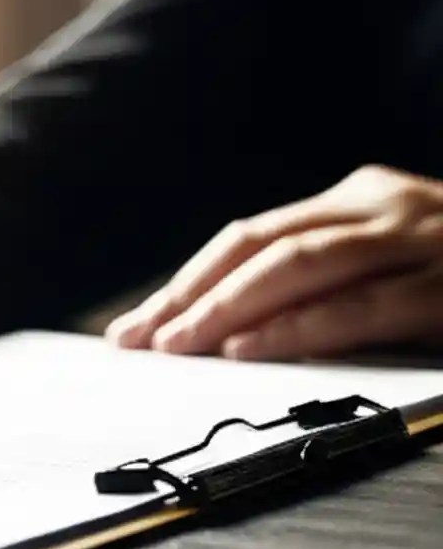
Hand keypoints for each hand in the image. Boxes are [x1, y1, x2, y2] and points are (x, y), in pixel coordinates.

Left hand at [106, 165, 442, 359]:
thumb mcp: (391, 257)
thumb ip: (325, 277)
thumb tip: (226, 322)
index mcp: (358, 199)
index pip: (247, 237)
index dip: (185, 280)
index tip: (134, 324)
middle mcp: (383, 206)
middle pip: (257, 246)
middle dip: (188, 294)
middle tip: (136, 339)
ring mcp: (422, 239)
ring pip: (300, 266)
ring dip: (227, 308)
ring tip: (175, 344)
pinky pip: (364, 305)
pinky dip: (300, 328)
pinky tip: (250, 349)